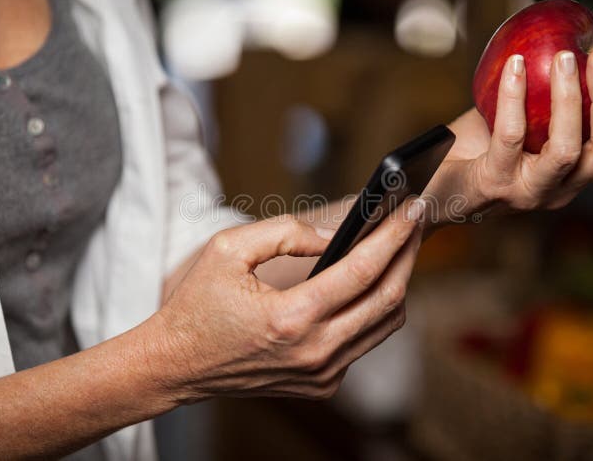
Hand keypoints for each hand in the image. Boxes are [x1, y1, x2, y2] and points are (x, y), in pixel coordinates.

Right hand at [150, 200, 424, 401]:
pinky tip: (373, 282)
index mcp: (290, 317)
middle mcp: (313, 351)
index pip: (362, 270)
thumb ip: (286, 232)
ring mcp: (322, 374)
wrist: (177, 364)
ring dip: (399, 280)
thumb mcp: (229, 249)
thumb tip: (337, 234)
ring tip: (399, 246)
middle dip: (408, 252)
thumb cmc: (198, 304)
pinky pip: (365, 341)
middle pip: (387, 297)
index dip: (393, 235)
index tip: (412, 208)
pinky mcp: (323, 384)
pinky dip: (376, 309)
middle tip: (415, 221)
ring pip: (385, 323)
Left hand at [430, 50, 592, 217]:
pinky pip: (511, 137)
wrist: (425, 188)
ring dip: (571, 100)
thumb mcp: (517, 117)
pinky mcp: (493, 185)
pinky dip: (515, 97)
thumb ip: (543, 93)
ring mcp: (528, 192)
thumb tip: (565, 37)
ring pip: (569, 151)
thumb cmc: (471, 149)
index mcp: (575, 173)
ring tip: (564, 58)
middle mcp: (561, 189)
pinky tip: (514, 65)